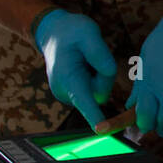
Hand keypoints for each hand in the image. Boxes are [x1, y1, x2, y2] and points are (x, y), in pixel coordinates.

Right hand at [33, 9, 116, 128]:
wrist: (53, 34)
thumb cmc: (71, 31)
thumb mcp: (88, 32)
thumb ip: (100, 53)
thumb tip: (110, 73)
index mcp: (68, 77)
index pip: (84, 99)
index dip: (94, 115)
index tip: (100, 130)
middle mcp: (65, 91)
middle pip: (100, 92)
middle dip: (103, 75)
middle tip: (90, 53)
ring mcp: (69, 95)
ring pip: (99, 91)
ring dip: (100, 75)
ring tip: (84, 58)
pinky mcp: (75, 95)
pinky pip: (96, 89)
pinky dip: (96, 77)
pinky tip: (84, 65)